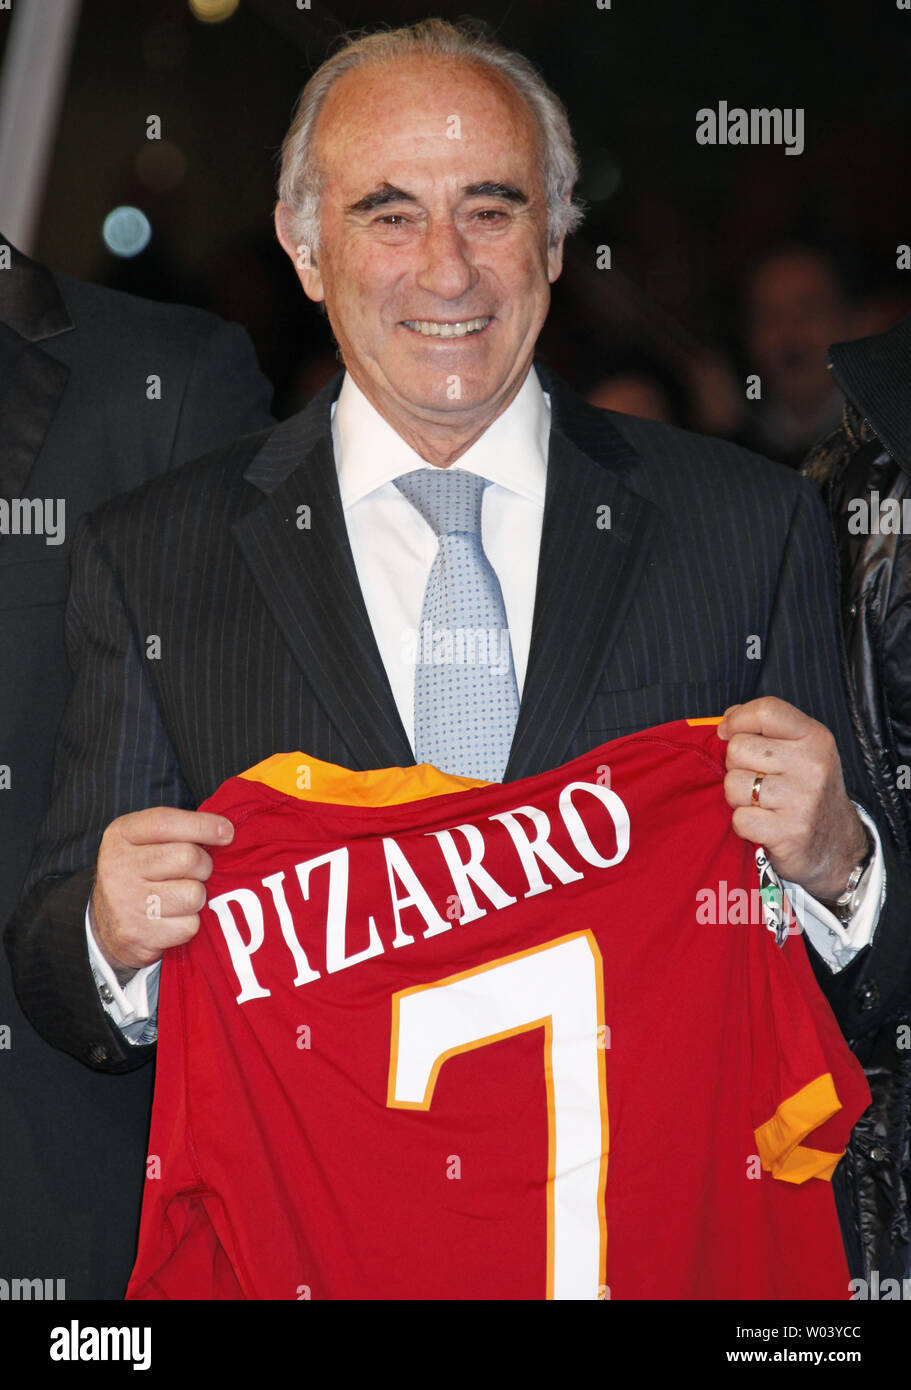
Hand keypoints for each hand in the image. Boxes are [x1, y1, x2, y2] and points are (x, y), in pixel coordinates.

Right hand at [89, 807, 233, 973]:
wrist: (106, 926)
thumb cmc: (141, 874)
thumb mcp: (146, 842)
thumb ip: (178, 832)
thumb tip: (226, 832)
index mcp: (121, 835)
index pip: (165, 822)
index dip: (202, 825)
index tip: (227, 832)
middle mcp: (118, 866)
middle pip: (187, 858)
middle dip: (204, 866)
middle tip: (198, 873)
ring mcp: (125, 902)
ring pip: (193, 894)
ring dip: (197, 897)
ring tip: (181, 897)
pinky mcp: (137, 934)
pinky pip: (188, 926)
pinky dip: (189, 924)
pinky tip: (172, 920)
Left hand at [717, 697, 867, 901]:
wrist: (837, 845)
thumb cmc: (805, 791)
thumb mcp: (800, 751)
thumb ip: (766, 730)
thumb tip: (726, 721)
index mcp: (815, 738)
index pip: (766, 711)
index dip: (737, 719)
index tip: (727, 733)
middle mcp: (812, 764)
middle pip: (738, 748)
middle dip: (735, 766)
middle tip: (755, 780)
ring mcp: (803, 799)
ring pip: (733, 784)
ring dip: (737, 797)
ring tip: (761, 803)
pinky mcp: (790, 832)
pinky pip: (740, 819)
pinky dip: (744, 825)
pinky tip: (764, 825)